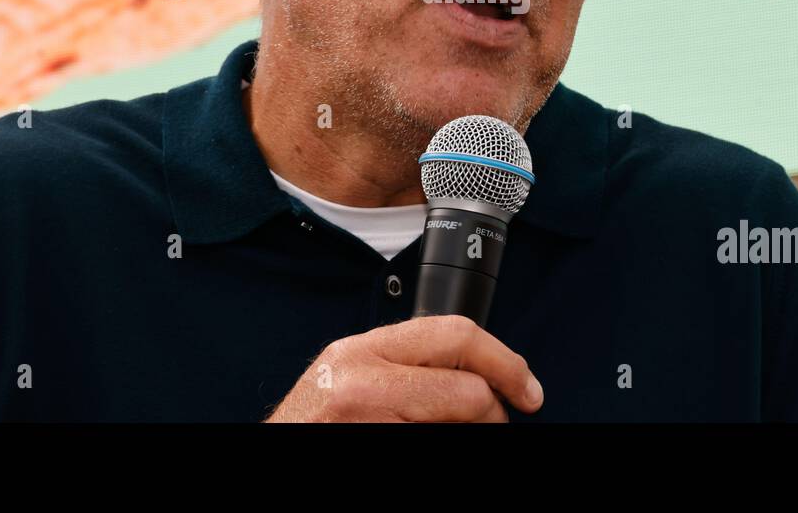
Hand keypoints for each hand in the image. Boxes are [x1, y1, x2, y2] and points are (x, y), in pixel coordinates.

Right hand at [263, 315, 543, 421]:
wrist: (270, 464)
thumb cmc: (311, 431)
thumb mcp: (352, 382)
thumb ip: (404, 368)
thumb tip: (477, 379)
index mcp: (362, 351)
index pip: (456, 334)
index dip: (506, 362)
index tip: (527, 388)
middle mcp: (362, 379)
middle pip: (469, 386)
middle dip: (496, 409)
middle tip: (501, 422)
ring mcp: (366, 418)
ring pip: (458, 424)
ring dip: (469, 435)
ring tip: (450, 437)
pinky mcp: (373, 449)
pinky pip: (435, 446)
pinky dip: (445, 446)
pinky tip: (423, 446)